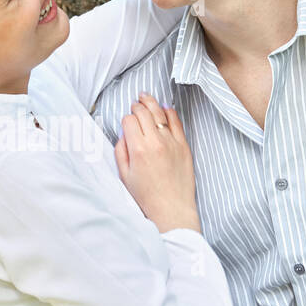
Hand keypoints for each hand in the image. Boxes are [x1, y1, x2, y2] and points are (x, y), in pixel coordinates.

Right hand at [114, 94, 200, 234]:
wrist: (172, 208)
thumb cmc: (147, 196)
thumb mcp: (124, 175)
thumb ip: (121, 152)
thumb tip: (124, 135)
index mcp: (138, 150)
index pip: (129, 121)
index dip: (126, 119)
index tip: (126, 122)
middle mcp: (155, 142)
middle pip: (144, 112)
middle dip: (137, 105)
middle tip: (135, 103)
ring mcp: (172, 142)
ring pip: (160, 112)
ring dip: (151, 102)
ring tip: (146, 97)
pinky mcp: (184, 146)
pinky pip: (177, 122)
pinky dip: (169, 112)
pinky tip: (164, 109)